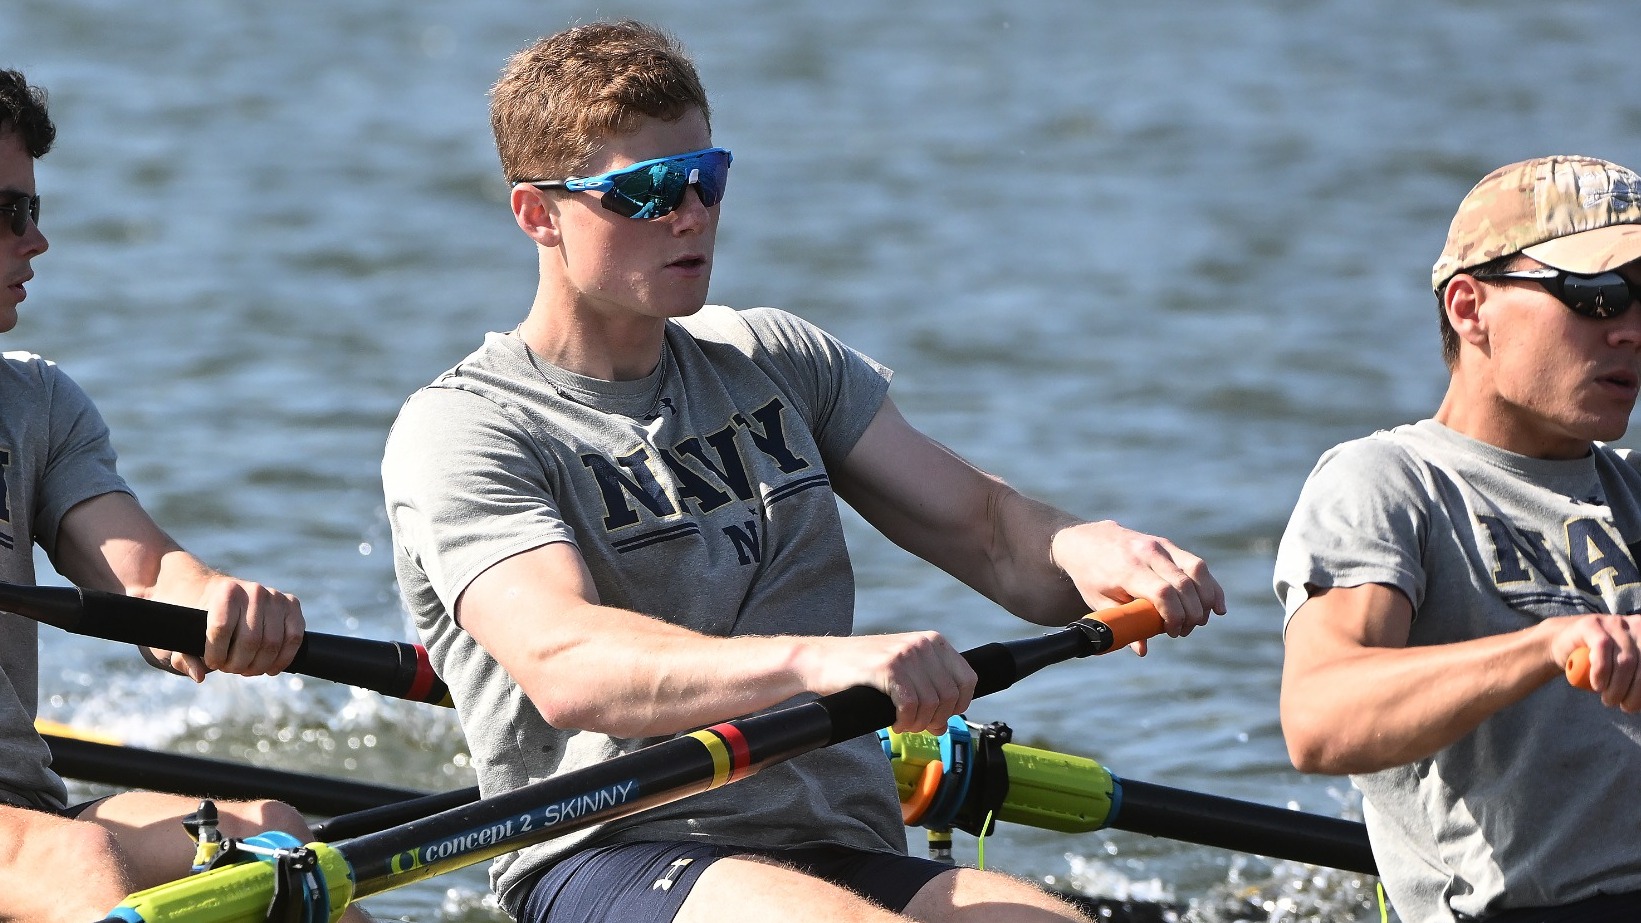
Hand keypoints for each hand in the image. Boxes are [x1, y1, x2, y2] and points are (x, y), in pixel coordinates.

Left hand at [149, 576, 303, 681]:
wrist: (207, 589)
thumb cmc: (190, 615)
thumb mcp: (178, 633)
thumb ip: (183, 657)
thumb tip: (200, 675)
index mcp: (225, 591)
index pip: (222, 631)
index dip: (216, 655)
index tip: (212, 663)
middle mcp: (253, 590)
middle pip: (251, 641)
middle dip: (239, 664)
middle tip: (230, 669)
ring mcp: (275, 596)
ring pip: (274, 643)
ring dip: (260, 665)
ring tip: (246, 669)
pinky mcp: (291, 605)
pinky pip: (295, 637)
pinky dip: (284, 658)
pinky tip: (270, 667)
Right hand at [796, 631, 975, 733]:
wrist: (820, 659)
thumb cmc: (859, 667)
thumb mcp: (902, 669)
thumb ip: (927, 689)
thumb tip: (944, 724)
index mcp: (932, 641)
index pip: (967, 680)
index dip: (957, 706)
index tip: (939, 717)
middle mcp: (922, 644)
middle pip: (950, 696)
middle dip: (936, 719)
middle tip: (916, 725)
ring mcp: (905, 655)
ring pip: (931, 704)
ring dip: (918, 723)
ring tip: (902, 723)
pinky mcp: (887, 668)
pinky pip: (910, 706)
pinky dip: (905, 721)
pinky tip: (894, 722)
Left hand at [1050, 520, 1224, 651]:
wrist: (1085, 541)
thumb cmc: (1091, 576)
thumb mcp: (1099, 602)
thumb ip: (1123, 623)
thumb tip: (1142, 650)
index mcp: (1128, 568)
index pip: (1163, 592)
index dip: (1174, 616)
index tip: (1171, 632)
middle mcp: (1148, 553)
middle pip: (1184, 584)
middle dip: (1191, 613)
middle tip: (1184, 631)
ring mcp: (1160, 545)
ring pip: (1196, 569)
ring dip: (1207, 598)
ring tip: (1202, 621)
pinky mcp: (1168, 545)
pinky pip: (1196, 563)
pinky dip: (1211, 585)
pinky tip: (1217, 605)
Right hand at [1548, 614, 1640, 710]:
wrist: (1562, 643)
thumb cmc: (1599, 659)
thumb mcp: (1625, 668)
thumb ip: (1637, 675)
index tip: (1638, 704)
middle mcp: (1636, 626)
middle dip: (1636, 691)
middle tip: (1625, 707)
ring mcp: (1613, 623)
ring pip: (1624, 661)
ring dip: (1617, 688)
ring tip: (1609, 700)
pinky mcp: (1592, 625)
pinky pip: (1602, 650)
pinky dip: (1601, 673)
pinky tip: (1597, 686)